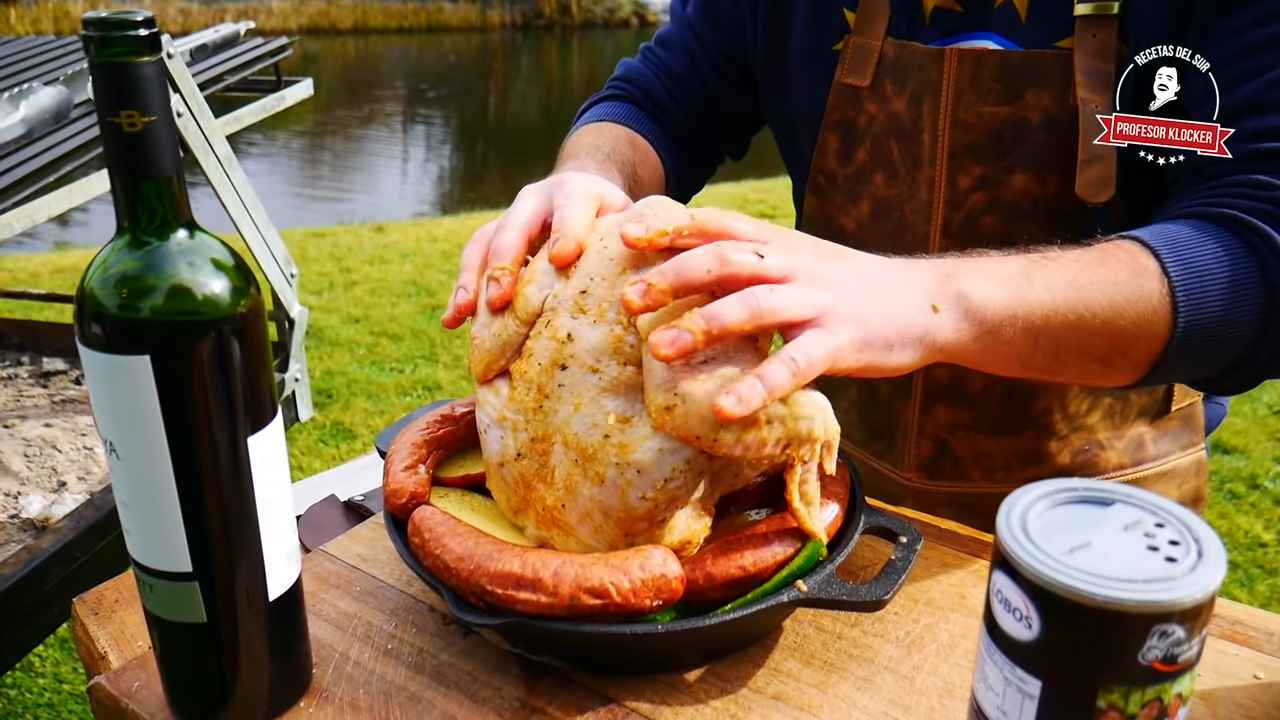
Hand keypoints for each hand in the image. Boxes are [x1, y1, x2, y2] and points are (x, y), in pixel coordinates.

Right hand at [441, 171, 631, 328]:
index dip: (566, 231)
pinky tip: (452, 322)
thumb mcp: (630, 222)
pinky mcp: (493, 239)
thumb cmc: (615, 221)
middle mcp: (536, 200)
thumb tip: (645, 286)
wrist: (585, 194)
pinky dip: (462, 292)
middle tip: (501, 299)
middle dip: (506, 263)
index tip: (562, 259)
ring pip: (484, 243)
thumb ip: (633, 243)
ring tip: (462, 315)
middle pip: (515, 226)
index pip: (570, 208)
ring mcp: (510, 218)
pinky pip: (473, 261)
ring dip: (473, 280)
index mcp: (577, 193)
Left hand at [618, 208, 955, 420]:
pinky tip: (725, 409)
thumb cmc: (850, 288)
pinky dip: (757, 387)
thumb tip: (686, 272)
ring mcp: (818, 302)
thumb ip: (751, 262)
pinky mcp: (842, 342)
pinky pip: (794, 365)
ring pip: (753, 305)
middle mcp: (793, 265)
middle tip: (626, 298)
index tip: (624, 233)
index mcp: (779, 243)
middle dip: (672, 276)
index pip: (717, 223)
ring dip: (703, 325)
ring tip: (658, 352)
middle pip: (724, 258)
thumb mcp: (799, 261)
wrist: (929, 302)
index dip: (671, 225)